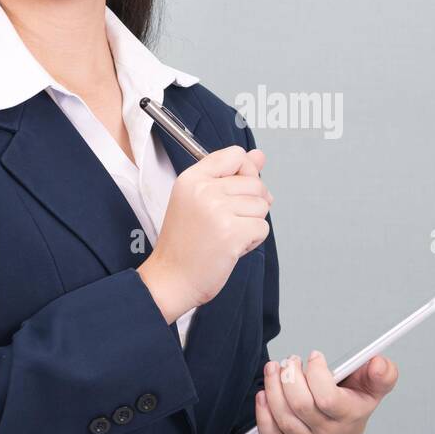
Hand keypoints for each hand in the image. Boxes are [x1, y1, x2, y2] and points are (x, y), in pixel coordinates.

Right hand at [138, 145, 272, 320]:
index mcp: (192, 178)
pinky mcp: (232, 233)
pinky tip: (230, 247)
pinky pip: (262, 228)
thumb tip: (260, 156)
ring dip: (250, 224)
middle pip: (255, 183)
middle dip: (250, 205)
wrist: (172, 278)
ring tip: (225, 235)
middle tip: (225, 222)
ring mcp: (218, 211)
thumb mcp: (199, 199)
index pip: (235, 155)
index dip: (245, 172)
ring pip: (262, 206)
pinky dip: (252, 241)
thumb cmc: (185, 243)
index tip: (236, 190)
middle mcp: (204, 190)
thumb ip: (232, 175)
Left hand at [254, 352, 398, 433]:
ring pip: (284, 418)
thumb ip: (382, 374)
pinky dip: (262, 415)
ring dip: (273, 388)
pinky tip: (264, 394)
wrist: (343, 433)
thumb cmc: (355, 402)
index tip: (315, 355)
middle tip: (290, 360)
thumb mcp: (374, 387)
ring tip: (274, 368)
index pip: (328, 398)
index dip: (317, 374)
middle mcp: (326, 431)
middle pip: (301, 406)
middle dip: (290, 377)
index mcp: (348, 415)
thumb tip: (378, 363)